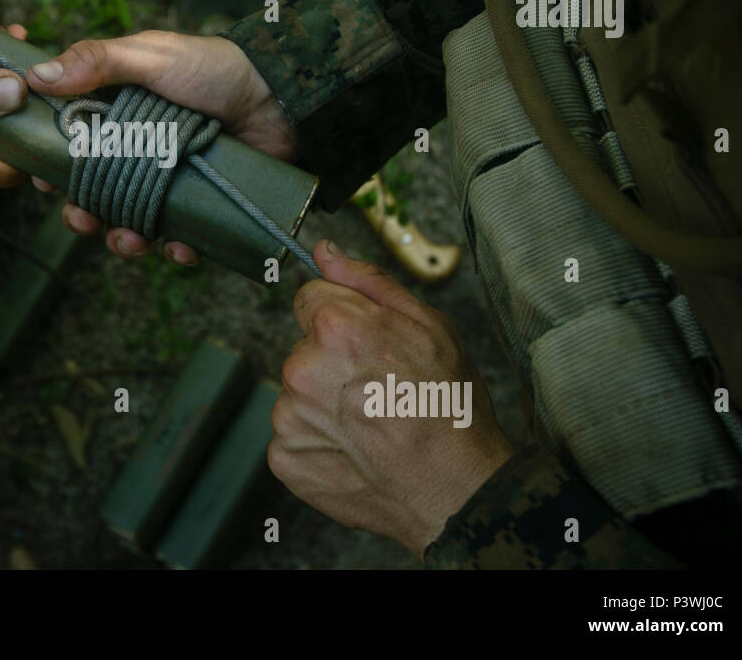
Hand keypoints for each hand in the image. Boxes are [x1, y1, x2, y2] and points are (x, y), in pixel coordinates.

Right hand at [24, 30, 295, 265]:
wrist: (280, 94)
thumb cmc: (214, 67)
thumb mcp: (152, 55)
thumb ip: (98, 62)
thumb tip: (37, 78)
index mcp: (118, 116)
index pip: (72, 148)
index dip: (53, 168)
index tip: (40, 180)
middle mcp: (139, 153)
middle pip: (95, 195)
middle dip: (83, 214)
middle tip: (83, 220)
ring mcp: (170, 183)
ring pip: (131, 222)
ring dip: (122, 239)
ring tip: (131, 240)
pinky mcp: (203, 206)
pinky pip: (180, 239)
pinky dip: (175, 251)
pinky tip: (179, 249)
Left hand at [269, 239, 513, 558]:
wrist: (456, 488)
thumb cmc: (450, 408)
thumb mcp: (429, 325)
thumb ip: (368, 283)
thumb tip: (325, 252)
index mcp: (335, 326)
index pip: (310, 299)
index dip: (342, 320)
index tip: (367, 346)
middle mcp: (302, 368)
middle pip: (304, 348)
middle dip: (333, 363)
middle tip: (378, 390)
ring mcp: (289, 416)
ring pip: (298, 393)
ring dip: (325, 404)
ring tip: (371, 424)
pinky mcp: (285, 456)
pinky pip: (294, 435)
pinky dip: (318, 442)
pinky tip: (355, 450)